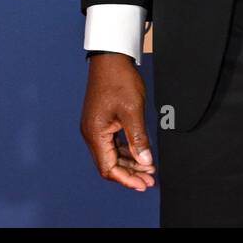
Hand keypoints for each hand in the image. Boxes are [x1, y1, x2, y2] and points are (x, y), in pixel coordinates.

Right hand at [80, 54, 155, 190]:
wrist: (111, 58)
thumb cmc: (119, 80)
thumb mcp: (132, 110)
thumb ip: (138, 139)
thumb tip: (145, 162)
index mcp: (95, 133)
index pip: (108, 167)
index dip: (126, 179)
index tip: (143, 184)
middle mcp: (92, 134)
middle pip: (110, 164)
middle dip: (130, 174)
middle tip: (150, 180)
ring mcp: (96, 128)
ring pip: (112, 155)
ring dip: (130, 163)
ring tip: (149, 170)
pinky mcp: (102, 122)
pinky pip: (113, 144)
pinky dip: (127, 151)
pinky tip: (141, 155)